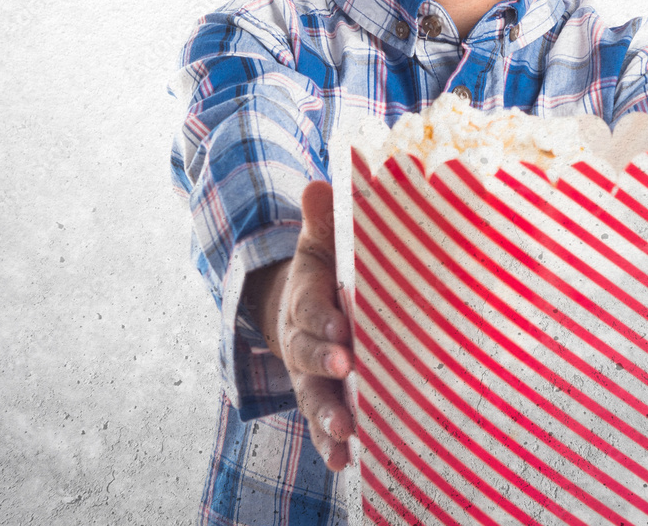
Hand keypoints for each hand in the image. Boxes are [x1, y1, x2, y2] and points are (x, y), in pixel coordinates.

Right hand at [248, 180, 353, 469]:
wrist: (303, 305)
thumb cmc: (326, 269)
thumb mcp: (321, 241)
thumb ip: (323, 219)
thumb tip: (320, 185)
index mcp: (304, 297)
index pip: (309, 306)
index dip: (322, 318)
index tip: (343, 327)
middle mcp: (301, 339)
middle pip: (307, 355)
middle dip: (324, 363)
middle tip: (346, 367)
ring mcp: (309, 373)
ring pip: (313, 395)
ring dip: (328, 414)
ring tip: (346, 430)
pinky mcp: (323, 396)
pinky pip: (323, 422)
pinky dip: (330, 444)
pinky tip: (345, 463)